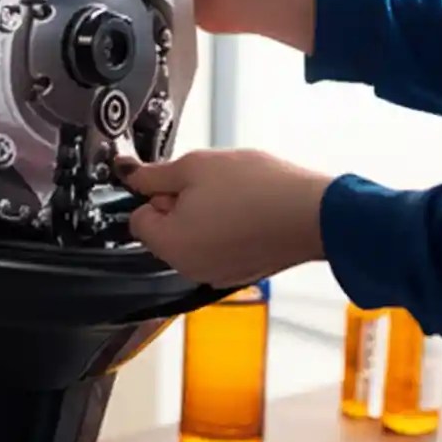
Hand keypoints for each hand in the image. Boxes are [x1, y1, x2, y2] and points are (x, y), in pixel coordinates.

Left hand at [118, 149, 331, 287]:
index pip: (138, 218)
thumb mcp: (195, 166)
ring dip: (204, 217)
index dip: (156, 194)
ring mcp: (216, 275)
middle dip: (180, 206)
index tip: (181, 180)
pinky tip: (249, 215)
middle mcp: (188, 268)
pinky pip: (219, 249)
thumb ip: (153, 174)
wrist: (313, 213)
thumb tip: (128, 174)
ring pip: (193, 239)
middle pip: (165, 231)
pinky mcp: (241, 274)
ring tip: (235, 198)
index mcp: (170, 244)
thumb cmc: (257, 188)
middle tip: (212, 186)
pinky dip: (227, 232)